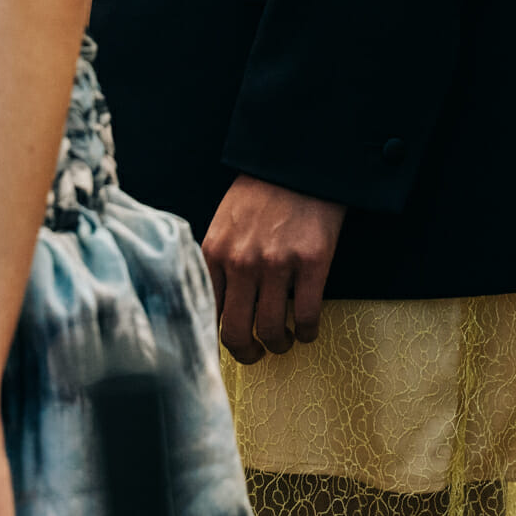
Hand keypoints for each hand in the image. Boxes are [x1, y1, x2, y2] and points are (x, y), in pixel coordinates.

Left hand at [202, 175, 345, 364]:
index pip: (204, 313)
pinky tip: (307, 330)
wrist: (300, 161)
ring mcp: (276, 263)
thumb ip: (217, 261)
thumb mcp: (224, 223)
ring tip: (284, 341)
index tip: (224, 348)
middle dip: (246, 353)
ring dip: (278, 344)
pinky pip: (306, 315)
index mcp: (214, 252)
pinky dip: (306, 332)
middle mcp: (240, 262)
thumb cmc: (261, 193)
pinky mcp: (311, 262)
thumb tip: (216, 306)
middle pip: (235, 332)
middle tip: (255, 354)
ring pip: (271, 330)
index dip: (213, 340)